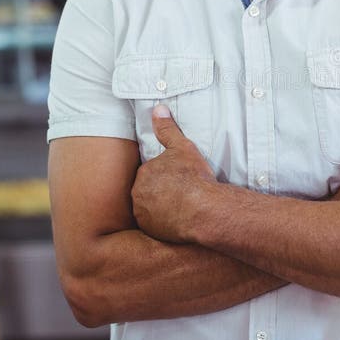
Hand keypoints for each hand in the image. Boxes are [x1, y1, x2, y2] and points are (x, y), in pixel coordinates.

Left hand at [132, 105, 215, 242]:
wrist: (202, 209)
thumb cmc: (193, 177)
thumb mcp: (182, 147)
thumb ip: (167, 128)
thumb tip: (158, 109)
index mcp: (143, 173)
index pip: (150, 173)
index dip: (165, 175)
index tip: (178, 179)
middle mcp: (137, 194)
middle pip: (147, 191)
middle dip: (160, 192)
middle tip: (180, 193)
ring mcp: (143, 214)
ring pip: (149, 208)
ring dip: (161, 208)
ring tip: (181, 208)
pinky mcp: (151, 231)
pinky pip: (155, 225)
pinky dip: (164, 223)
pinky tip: (179, 220)